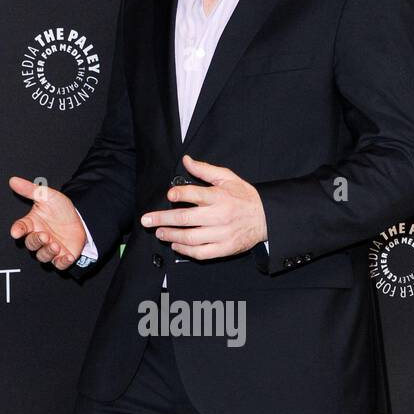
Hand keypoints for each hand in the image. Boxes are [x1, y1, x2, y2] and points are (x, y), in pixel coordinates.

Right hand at [8, 176, 85, 268]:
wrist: (80, 219)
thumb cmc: (60, 209)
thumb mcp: (47, 196)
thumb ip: (30, 190)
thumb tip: (13, 180)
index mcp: (32, 224)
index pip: (20, 227)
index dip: (17, 230)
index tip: (16, 231)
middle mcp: (39, 238)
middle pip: (31, 244)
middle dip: (36, 241)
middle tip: (44, 235)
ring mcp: (50, 249)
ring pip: (42, 256)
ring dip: (47, 252)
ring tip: (55, 244)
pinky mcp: (62, 257)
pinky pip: (59, 264)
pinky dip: (62, 262)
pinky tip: (67, 256)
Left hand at [140, 153, 266, 259]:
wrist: (266, 218)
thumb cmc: (244, 197)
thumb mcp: (227, 178)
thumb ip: (205, 170)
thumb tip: (186, 160)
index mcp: (219, 197)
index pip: (195, 194)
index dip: (180, 194)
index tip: (169, 195)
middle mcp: (219, 216)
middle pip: (185, 218)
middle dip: (163, 219)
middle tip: (147, 220)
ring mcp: (221, 234)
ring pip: (190, 237)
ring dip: (171, 235)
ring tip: (160, 232)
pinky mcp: (224, 248)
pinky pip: (201, 253)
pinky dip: (185, 251)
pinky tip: (176, 245)